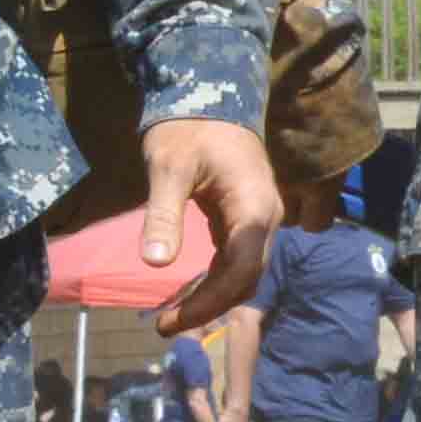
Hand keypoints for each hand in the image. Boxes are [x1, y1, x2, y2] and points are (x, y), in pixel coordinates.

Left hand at [129, 115, 282, 328]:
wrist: (211, 96)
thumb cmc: (188, 128)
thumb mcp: (168, 167)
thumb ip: (163, 215)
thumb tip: (154, 264)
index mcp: (253, 207)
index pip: (241, 270)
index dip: (209, 301)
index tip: (170, 320)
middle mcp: (266, 218)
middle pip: (248, 279)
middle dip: (208, 306)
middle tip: (163, 325)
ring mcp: (259, 220)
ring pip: (245, 273)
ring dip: (212, 298)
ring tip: (171, 316)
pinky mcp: (244, 220)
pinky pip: (237, 260)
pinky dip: (214, 282)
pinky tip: (187, 292)